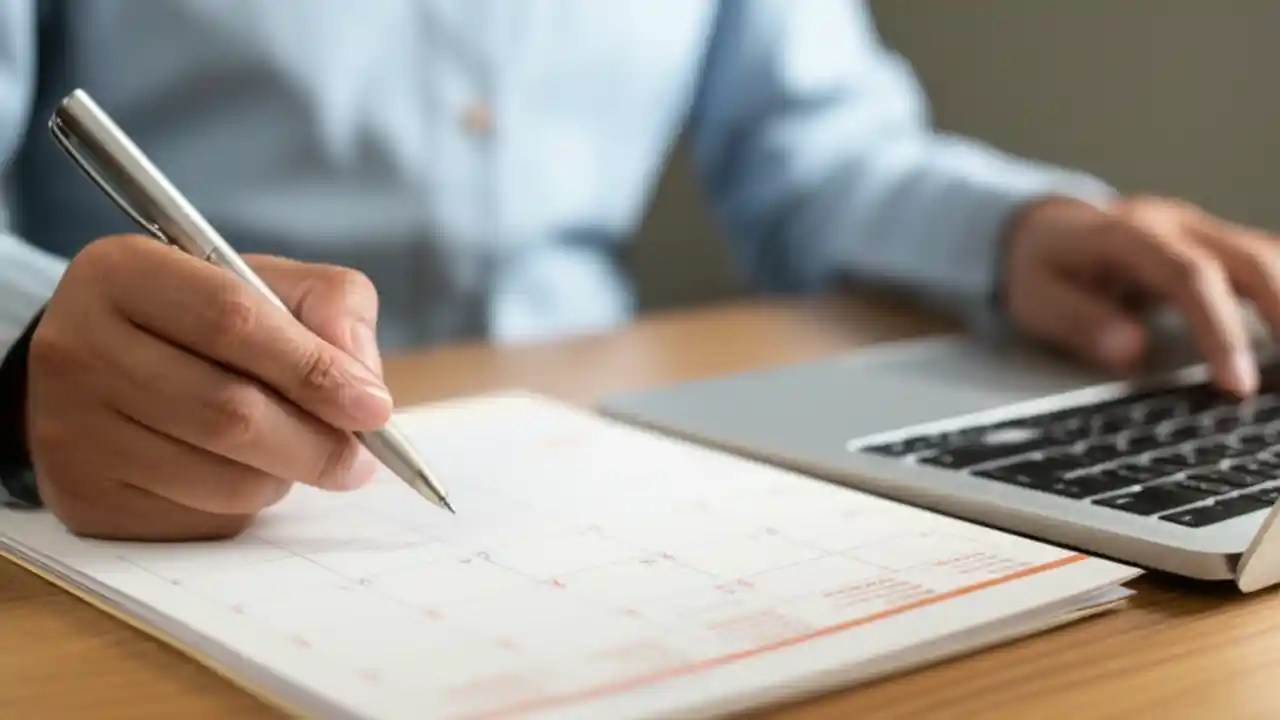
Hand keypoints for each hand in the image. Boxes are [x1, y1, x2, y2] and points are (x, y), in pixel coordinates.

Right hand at [26, 235, 392, 539]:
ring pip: (220, 477)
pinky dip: (246, 505)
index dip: (315, 369)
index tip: (374, 406)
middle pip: (229, 413)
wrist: (101, 373)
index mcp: (122, 273)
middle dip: (317, 442)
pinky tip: (244, 473)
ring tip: (297, 454)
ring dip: (284, 476)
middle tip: (360, 457)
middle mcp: (76, 348)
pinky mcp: (82, 499)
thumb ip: (329, 305)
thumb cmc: (201, 324)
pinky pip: (199, 519)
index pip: (233, 321)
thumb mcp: (265, 283)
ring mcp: (70, 431)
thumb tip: (361, 376)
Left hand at [1004, 195, 1279, 396]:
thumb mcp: (1035, 296)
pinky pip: (1268, 266)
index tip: (1238, 383)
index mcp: (1128, 234)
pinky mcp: (1219, 246)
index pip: (1189, 276)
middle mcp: (1176, 225)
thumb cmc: (1041, 267)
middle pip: (1249, 260)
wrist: (1046, 228)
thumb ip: (1078, 320)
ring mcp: (1203, 231)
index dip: (1219, 329)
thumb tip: (1129, 350)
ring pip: (1268, 258)